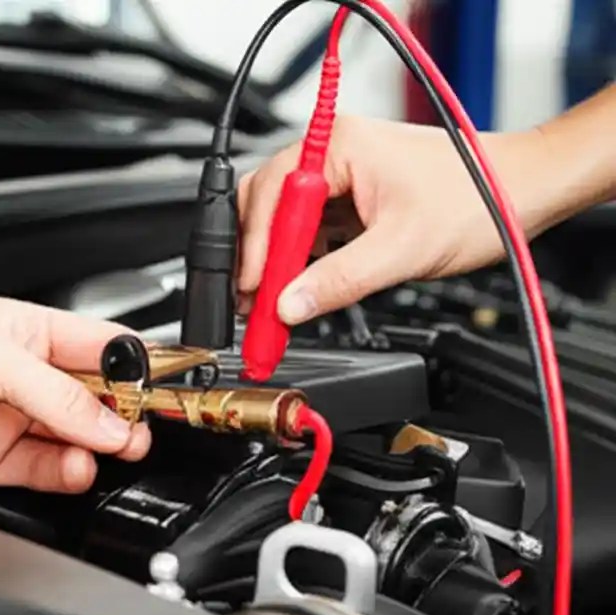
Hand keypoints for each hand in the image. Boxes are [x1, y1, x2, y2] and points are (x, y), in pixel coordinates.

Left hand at [0, 284, 150, 500]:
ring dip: (96, 448)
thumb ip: (54, 394)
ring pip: (66, 439)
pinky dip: (63, 475)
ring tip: (113, 450)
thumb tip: (108, 422)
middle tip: (141, 428)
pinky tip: (77, 469)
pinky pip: (35, 471)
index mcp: (19, 328)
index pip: (95, 345)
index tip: (162, 389)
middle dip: (119, 414)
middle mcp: (11, 374)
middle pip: (87, 398)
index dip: (132, 365)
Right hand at [236, 115, 556, 323]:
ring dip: (277, 261)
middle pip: (265, 204)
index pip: (272, 197)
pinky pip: (307, 225)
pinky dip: (298, 258)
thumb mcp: (403, 250)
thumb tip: (289, 306)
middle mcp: (332, 151)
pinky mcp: (349, 194)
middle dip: (258, 257)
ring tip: (274, 302)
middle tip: (255, 304)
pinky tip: (299, 285)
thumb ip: (339, 281)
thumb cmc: (480, 199)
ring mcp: (339, 172)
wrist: (523, 191)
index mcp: (338, 145)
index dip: (259, 251)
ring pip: (282, 217)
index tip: (254, 293)